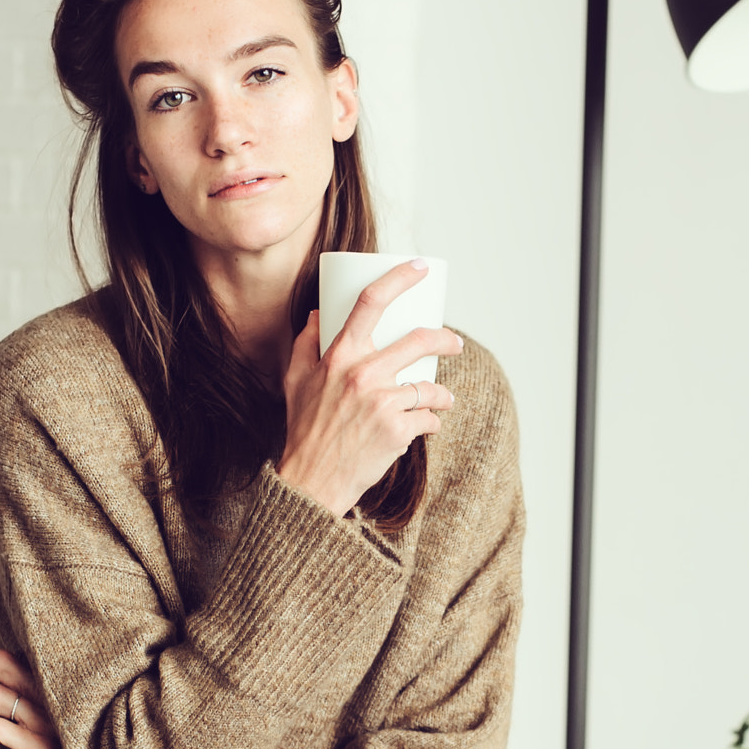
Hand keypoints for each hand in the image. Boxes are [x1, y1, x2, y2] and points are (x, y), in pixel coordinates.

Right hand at [276, 259, 463, 517]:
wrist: (311, 481)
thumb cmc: (304, 429)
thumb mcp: (295, 381)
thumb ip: (305, 344)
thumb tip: (316, 314)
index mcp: (338, 356)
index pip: (371, 302)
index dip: (399, 278)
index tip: (420, 268)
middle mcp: (362, 374)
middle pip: (418, 340)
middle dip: (445, 339)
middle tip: (454, 343)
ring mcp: (382, 403)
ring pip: (429, 387)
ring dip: (441, 394)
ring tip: (441, 399)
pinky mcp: (398, 430)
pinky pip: (429, 419)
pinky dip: (433, 423)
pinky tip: (428, 426)